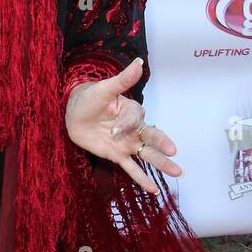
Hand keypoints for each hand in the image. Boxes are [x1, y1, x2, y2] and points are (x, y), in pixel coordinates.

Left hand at [64, 57, 181, 195]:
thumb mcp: (104, 89)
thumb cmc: (89, 98)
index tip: (115, 129)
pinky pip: (131, 169)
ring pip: (147, 154)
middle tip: (172, 151)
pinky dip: (142, 179)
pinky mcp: (117, 155)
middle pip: (151, 137)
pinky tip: (153, 190)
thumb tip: (138, 62)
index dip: (127, 125)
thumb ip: (122, 80)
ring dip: (161, 164)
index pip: (137, 119)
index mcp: (131, 111)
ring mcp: (126, 143)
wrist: (73, 114)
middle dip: (162, 144)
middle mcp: (133, 128)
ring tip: (177, 172)